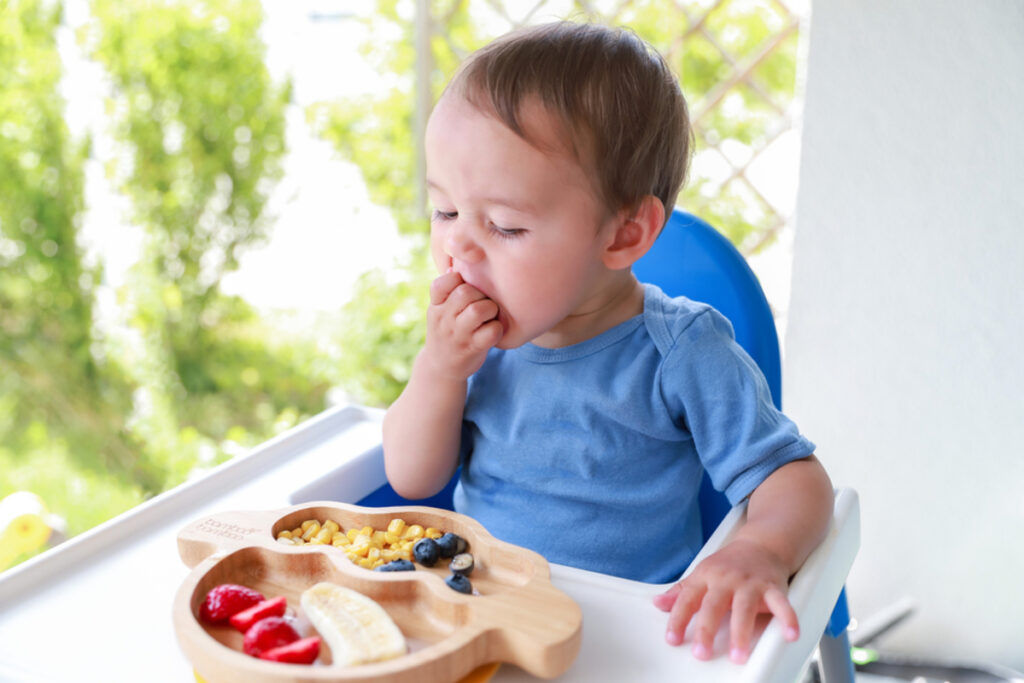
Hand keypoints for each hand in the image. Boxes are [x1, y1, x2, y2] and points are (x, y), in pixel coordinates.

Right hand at [421, 270, 502, 380]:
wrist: (440, 368)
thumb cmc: (447, 331)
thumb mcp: (439, 310)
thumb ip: (448, 290)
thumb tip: (456, 264)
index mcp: (435, 306)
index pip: (440, 283)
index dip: (457, 278)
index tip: (465, 285)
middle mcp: (443, 319)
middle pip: (465, 292)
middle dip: (480, 293)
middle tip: (484, 301)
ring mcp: (458, 335)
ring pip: (478, 310)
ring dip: (491, 309)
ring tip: (490, 315)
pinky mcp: (472, 349)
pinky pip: (491, 332)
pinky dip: (497, 329)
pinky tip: (494, 330)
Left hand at [652, 538, 798, 663]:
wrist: (761, 544)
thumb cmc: (729, 564)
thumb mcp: (702, 573)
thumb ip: (681, 592)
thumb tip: (657, 604)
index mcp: (706, 576)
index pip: (687, 599)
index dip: (678, 619)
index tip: (672, 639)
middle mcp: (727, 580)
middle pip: (714, 605)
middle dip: (706, 630)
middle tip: (702, 654)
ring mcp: (751, 583)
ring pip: (744, 608)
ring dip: (741, 633)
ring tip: (738, 656)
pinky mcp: (773, 588)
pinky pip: (782, 604)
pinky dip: (787, 619)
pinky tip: (790, 635)